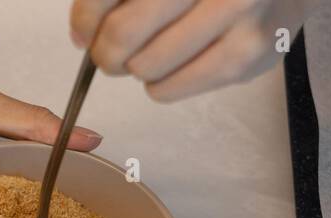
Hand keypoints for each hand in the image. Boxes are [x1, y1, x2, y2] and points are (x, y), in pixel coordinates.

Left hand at [70, 0, 319, 101]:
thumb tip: (82, 33)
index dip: (85, 19)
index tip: (87, 30)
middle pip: (123, 34)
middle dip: (107, 51)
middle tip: (113, 53)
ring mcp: (238, 14)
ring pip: (145, 67)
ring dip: (137, 68)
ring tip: (154, 52)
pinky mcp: (249, 54)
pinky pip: (172, 89)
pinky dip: (160, 86)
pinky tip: (176, 65)